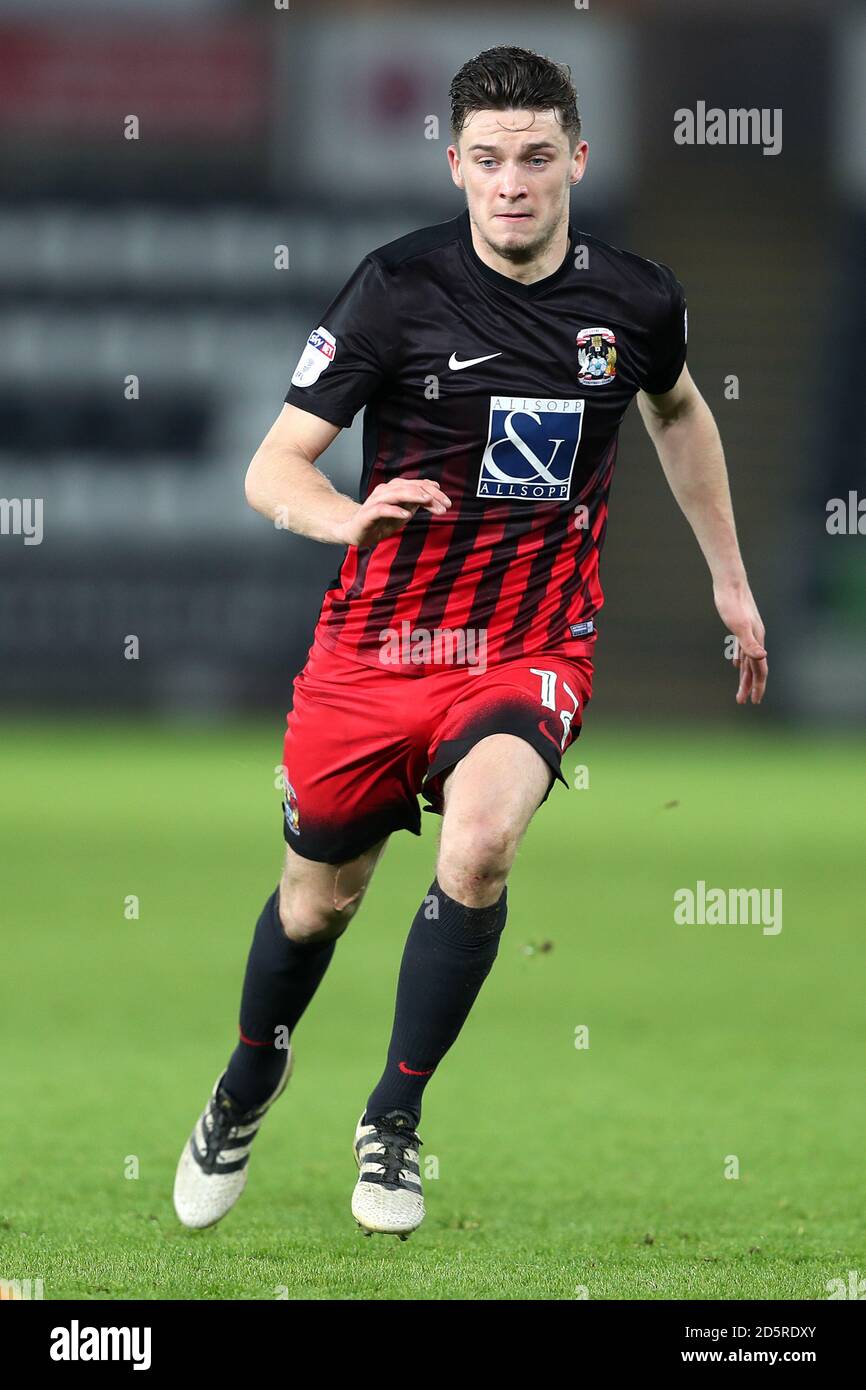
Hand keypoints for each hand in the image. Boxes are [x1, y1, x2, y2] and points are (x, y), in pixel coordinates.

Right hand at [334, 478, 450, 547]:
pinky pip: (382, 509)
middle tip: (444, 505)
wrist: (356, 532)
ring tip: (428, 501)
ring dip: (414, 497)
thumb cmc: (381, 521)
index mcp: (395, 488)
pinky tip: (406, 515)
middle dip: (429, 495)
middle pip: (409, 487)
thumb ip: (417, 503)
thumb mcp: (404, 512)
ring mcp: (376, 501)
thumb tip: (434, 495)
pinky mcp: (368, 513)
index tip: (447, 502)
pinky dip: (395, 510)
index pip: (417, 485)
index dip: (434, 492)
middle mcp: (385, 491)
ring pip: (396, 493)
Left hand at [714, 583, 767, 704]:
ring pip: (748, 660)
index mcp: (757, 641)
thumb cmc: (732, 603)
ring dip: (745, 676)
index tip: (754, 701)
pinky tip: (735, 664)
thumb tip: (762, 657)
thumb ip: (749, 643)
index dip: (758, 686)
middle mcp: (756, 638)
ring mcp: (749, 633)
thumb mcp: (739, 625)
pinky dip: (740, 659)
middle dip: (750, 686)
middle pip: (754, 668)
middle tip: (743, 701)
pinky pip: (742, 649)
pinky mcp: (740, 627)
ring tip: (740, 690)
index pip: (760, 670)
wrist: (730, 583)